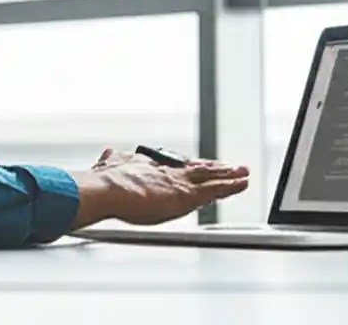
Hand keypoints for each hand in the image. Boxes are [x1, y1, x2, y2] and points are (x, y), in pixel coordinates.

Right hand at [72, 154, 248, 228]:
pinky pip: (216, 190)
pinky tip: (242, 183)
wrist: (108, 190)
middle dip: (215, 168)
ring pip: (211, 176)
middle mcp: (167, 171)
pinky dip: (231, 186)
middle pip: (197, 169)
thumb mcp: (107, 166)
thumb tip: (109, 152)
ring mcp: (179, 182)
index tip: (200, 165)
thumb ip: (112, 160)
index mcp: (148, 165)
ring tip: (243, 172)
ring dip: (228, 174)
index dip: (191, 167)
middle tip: (231, 166)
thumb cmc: (104, 184)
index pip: (176, 167)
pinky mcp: (187, 195)